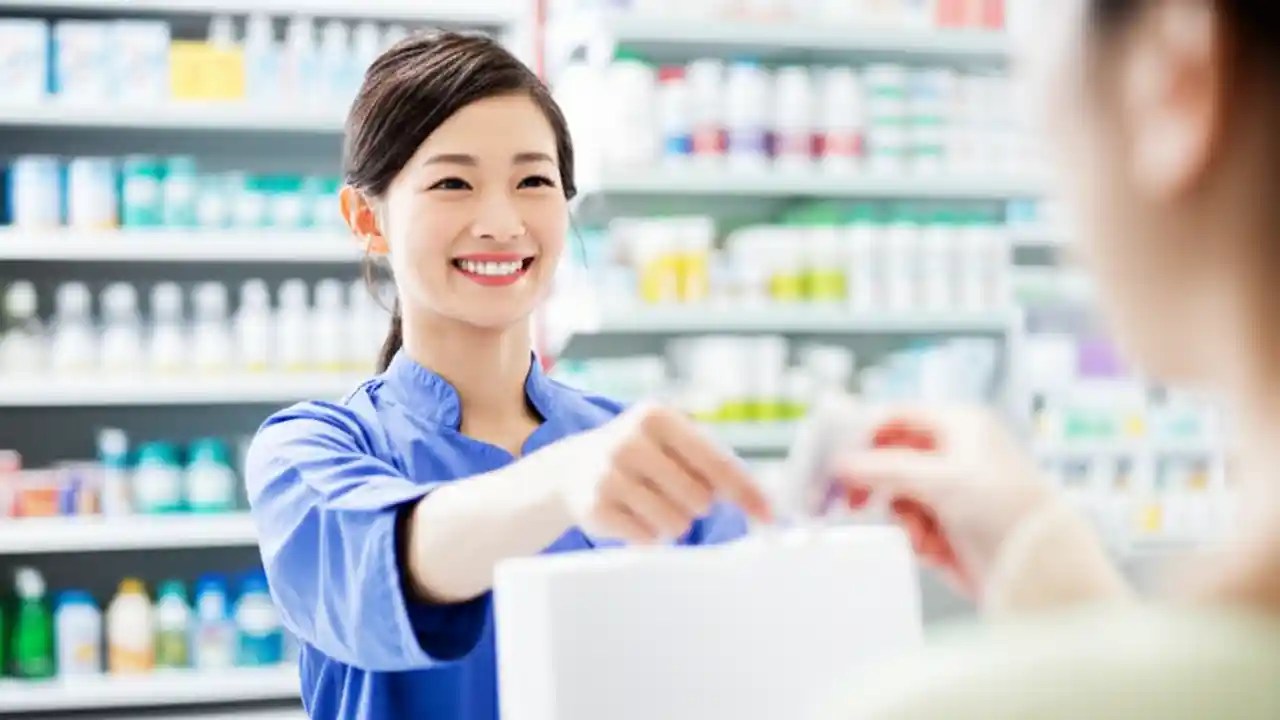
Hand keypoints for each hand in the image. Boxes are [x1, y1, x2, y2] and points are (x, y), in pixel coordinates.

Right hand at [556, 403, 772, 543]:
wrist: (572, 468)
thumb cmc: (642, 456)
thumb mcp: (672, 443)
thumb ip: (715, 467)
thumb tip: (764, 506)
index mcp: (657, 417)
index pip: (715, 462)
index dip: (745, 492)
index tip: (769, 516)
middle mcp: (630, 441)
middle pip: (699, 499)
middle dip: (694, 504)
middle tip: (671, 490)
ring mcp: (609, 474)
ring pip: (676, 523)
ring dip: (671, 521)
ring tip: (649, 501)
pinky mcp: (595, 508)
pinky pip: (648, 539)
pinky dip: (648, 534)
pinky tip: (630, 513)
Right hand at [832, 406, 1058, 598]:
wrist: (1037, 570)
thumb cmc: (1006, 511)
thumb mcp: (942, 480)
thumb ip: (885, 469)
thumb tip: (843, 463)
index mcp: (960, 426)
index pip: (898, 418)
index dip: (865, 435)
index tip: (836, 455)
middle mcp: (954, 454)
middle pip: (891, 458)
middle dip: (876, 483)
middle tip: (851, 500)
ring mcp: (950, 491)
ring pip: (897, 496)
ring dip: (902, 517)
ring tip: (920, 534)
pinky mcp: (948, 525)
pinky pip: (910, 524)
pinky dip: (916, 537)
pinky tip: (934, 548)